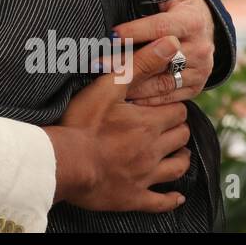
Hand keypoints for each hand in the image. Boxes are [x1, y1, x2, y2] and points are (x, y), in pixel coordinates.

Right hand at [46, 36, 191, 212]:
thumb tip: (172, 43)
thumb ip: (141, 64)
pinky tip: (176, 197)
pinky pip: (161, 201)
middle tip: (168, 125)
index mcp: (149, 123)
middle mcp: (154, 150)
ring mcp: (146, 176)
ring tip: (177, 152)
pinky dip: (171, 199)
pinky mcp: (135, 198)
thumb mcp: (109, 86)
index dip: (173, 107)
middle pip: (180, 138)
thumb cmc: (82, 123)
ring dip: (180, 158)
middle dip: (177, 130)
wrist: (65, 163)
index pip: (177, 112)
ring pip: (177, 167)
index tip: (165, 105)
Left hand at [113, 0, 214, 103]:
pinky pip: (170, 98)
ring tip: (105, 87)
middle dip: (127, 63)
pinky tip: (124, 101)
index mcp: (191, 20)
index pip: (160, 28)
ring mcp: (200, 70)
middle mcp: (199, 47)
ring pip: (163, 82)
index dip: (135, 31)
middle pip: (159, 59)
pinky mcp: (197, 86)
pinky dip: (148, 102)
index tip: (111, 34)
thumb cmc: (179, 1)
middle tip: (97, 65)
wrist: (208, 26)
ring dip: (134, 86)